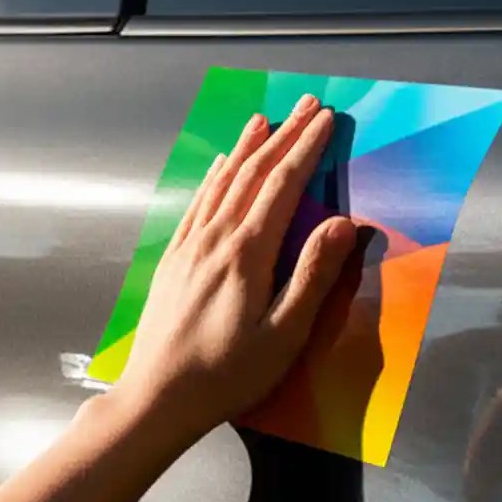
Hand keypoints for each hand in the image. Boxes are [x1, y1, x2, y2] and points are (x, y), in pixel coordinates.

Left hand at [114, 94, 357, 437]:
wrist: (157, 397)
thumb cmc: (228, 374)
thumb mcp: (284, 335)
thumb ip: (313, 276)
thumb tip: (343, 224)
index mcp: (248, 253)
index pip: (283, 185)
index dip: (306, 149)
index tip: (326, 119)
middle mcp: (215, 239)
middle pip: (252, 174)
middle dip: (282, 136)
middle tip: (304, 104)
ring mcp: (189, 247)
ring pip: (221, 182)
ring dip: (245, 147)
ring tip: (262, 119)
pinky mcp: (172, 259)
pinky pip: (195, 204)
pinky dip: (211, 177)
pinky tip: (217, 166)